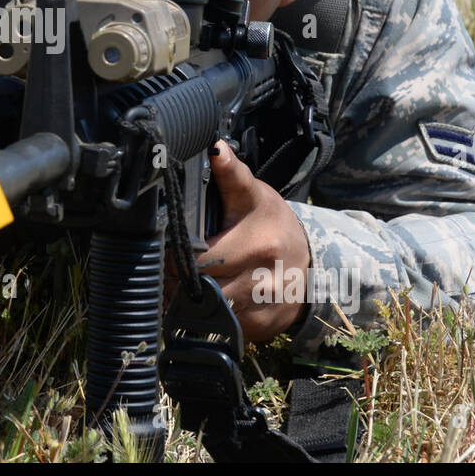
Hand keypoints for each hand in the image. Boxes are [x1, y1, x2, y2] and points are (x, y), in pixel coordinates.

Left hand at [179, 141, 312, 343]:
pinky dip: (204, 317)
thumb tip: (215, 148)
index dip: (175, 256)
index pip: (200, 257)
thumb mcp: (254, 195)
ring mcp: (263, 307)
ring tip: (178, 283)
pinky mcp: (261, 327)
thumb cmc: (270, 222)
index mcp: (258, 242)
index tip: (165, 250)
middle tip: (167, 267)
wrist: (309, 261)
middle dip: (177, 277)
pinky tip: (199, 302)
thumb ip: (231, 175)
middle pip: (201, 286)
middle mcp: (264, 277)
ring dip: (186, 300)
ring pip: (208, 310)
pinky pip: (221, 326)